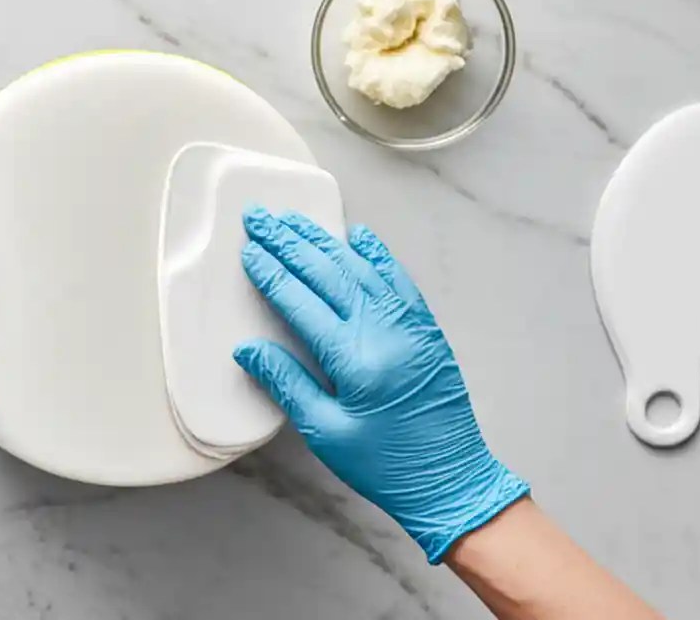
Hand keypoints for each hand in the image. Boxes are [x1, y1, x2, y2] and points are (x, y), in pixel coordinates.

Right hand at [233, 207, 527, 562]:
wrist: (450, 481)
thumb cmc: (386, 465)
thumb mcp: (324, 432)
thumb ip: (286, 383)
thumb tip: (249, 349)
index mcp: (354, 359)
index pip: (301, 302)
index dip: (272, 274)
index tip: (250, 251)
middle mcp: (384, 332)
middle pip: (328, 273)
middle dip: (290, 243)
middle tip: (261, 218)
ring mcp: (409, 326)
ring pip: (361, 268)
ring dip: (325, 241)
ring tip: (295, 220)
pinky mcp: (426, 330)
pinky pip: (398, 279)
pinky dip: (376, 254)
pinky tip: (359, 235)